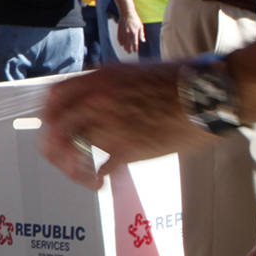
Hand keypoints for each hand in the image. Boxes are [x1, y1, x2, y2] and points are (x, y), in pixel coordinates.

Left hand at [38, 63, 213, 186]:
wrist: (207, 95)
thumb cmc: (176, 82)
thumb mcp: (132, 72)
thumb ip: (105, 85)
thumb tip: (88, 100)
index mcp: (99, 79)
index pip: (53, 98)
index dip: (47, 114)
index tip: (49, 126)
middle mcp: (99, 101)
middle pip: (55, 127)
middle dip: (52, 146)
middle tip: (60, 158)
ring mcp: (112, 125)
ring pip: (73, 150)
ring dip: (72, 167)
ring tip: (81, 175)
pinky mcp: (129, 149)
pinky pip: (101, 168)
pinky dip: (96, 178)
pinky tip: (101, 182)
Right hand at [117, 12, 143, 54]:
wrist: (127, 13)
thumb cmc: (135, 20)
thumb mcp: (141, 26)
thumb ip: (142, 34)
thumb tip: (143, 41)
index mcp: (134, 32)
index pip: (134, 43)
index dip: (135, 47)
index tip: (135, 51)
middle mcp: (128, 33)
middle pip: (128, 44)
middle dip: (129, 49)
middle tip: (129, 52)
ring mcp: (123, 32)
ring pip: (123, 42)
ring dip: (124, 47)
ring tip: (126, 50)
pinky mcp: (119, 31)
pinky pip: (119, 38)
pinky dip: (120, 42)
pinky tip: (121, 44)